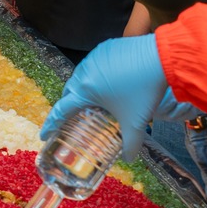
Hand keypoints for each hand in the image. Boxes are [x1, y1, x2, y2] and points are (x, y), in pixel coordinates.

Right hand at [42, 34, 166, 154]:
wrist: (162, 58)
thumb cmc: (144, 91)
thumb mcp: (136, 122)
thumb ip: (131, 144)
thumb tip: (129, 159)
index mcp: (85, 89)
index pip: (61, 110)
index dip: (51, 125)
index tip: (44, 135)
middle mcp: (85, 71)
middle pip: (70, 91)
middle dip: (68, 106)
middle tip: (73, 119)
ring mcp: (95, 56)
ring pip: (82, 76)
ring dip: (83, 89)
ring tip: (91, 101)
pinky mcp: (107, 47)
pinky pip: (94, 64)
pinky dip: (96, 76)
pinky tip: (108, 83)